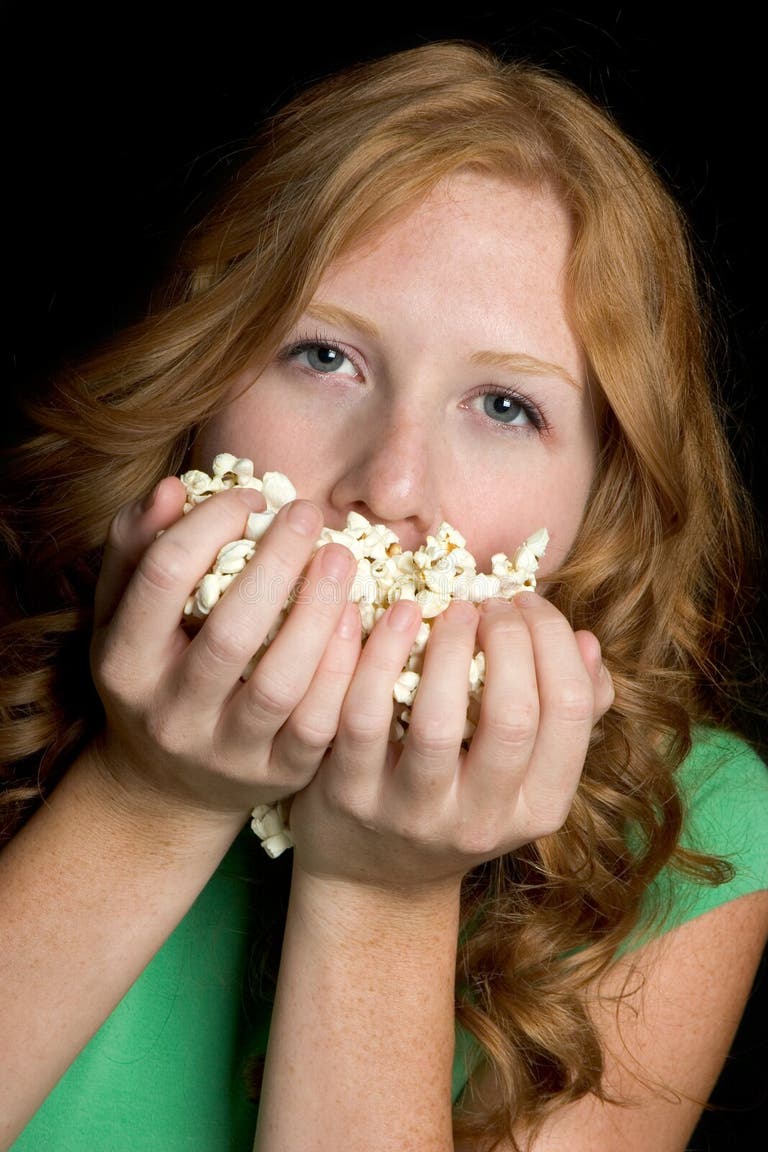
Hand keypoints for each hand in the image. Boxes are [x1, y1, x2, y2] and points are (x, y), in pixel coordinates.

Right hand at [89, 477, 360, 819]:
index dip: (210, 524)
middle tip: (308, 513)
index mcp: (124, 665)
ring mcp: (228, 751)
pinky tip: (358, 617)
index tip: (251, 496)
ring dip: (318, 611)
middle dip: (276, 563)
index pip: (163, 578)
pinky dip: (345, 666)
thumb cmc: (154, 674)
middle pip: (230, 633)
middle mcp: (171, 714)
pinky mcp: (279, 774)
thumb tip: (172, 487)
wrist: (169, 785)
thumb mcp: (122, 616)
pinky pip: (321, 721)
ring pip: (280, 682)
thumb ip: (137, 549)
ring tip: (340, 557)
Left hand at [287, 592, 613, 890]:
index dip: (554, 640)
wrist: (374, 875)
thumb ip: (566, 712)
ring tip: (451, 608)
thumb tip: (586, 642)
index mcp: (540, 807)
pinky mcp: (351, 795)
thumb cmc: (461, 797)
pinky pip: (364, 716)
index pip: (570, 709)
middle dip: (509, 639)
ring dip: (449, 646)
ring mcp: (413, 813)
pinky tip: (393, 616)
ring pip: (438, 722)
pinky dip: (379, 655)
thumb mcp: (523, 773)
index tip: (528, 602)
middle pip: (513, 716)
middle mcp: (482, 820)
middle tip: (490, 603)